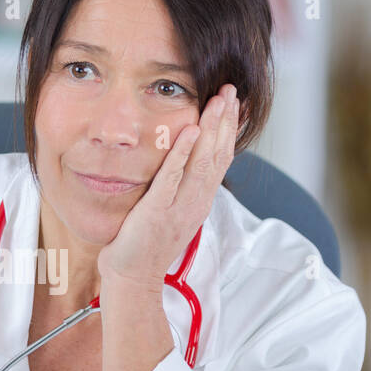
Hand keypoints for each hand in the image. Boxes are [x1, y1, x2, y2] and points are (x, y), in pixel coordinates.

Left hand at [97, 83, 240, 286]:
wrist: (132, 279)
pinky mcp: (157, 212)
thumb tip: (185, 164)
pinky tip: (190, 130)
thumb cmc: (145, 246)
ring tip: (218, 101)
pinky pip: (172, 178)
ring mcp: (179, 208)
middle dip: (226, 121)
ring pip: (202, 162)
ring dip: (211, 129)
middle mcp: (196, 203)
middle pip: (218, 155)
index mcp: (200, 201)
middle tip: (232, 90)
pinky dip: (182, 153)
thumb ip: (180, 189)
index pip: (221, 159)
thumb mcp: (171, 213)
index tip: (237, 104)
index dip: (230, 130)